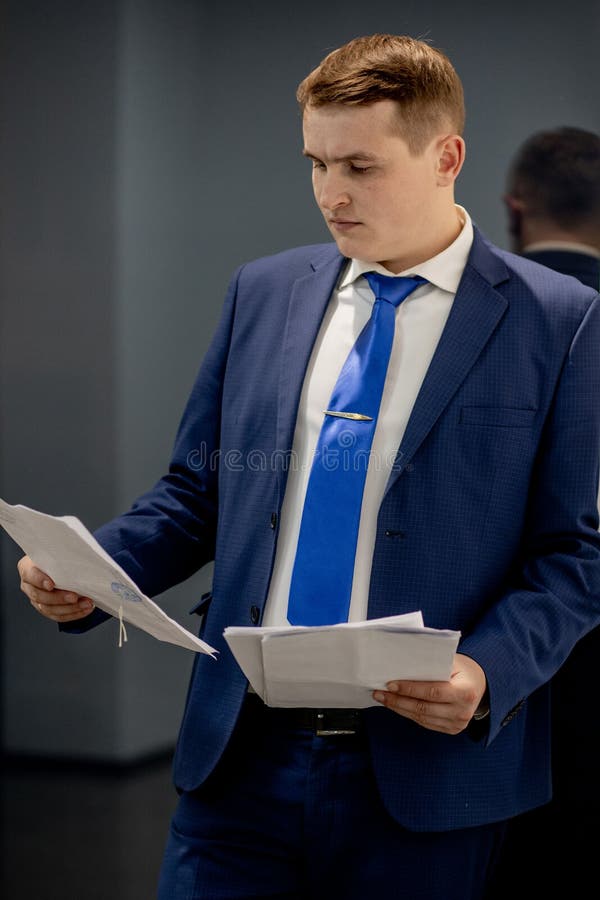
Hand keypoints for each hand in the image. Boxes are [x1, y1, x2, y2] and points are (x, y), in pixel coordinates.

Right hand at [17, 554, 94, 622]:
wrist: (60, 564)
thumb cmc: (57, 556)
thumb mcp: (57, 551)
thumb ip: (61, 555)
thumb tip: (79, 555)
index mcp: (27, 567)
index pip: (30, 575)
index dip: (39, 580)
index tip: (51, 584)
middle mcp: (28, 585)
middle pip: (39, 596)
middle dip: (59, 598)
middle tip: (74, 597)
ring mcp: (36, 599)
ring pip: (49, 609)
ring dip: (70, 608)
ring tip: (86, 603)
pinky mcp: (46, 608)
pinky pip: (57, 616)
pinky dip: (73, 614)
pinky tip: (84, 609)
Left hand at [372, 653, 486, 734]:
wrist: (480, 684)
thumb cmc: (463, 669)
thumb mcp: (452, 661)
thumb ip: (432, 664)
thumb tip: (403, 665)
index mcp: (465, 692)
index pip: (432, 692)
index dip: (409, 689)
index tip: (390, 684)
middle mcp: (462, 711)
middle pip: (423, 708)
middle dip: (398, 700)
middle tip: (379, 692)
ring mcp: (457, 723)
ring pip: (421, 718)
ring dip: (399, 708)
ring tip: (384, 699)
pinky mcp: (451, 729)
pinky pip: (425, 723)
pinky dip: (408, 714)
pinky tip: (397, 706)